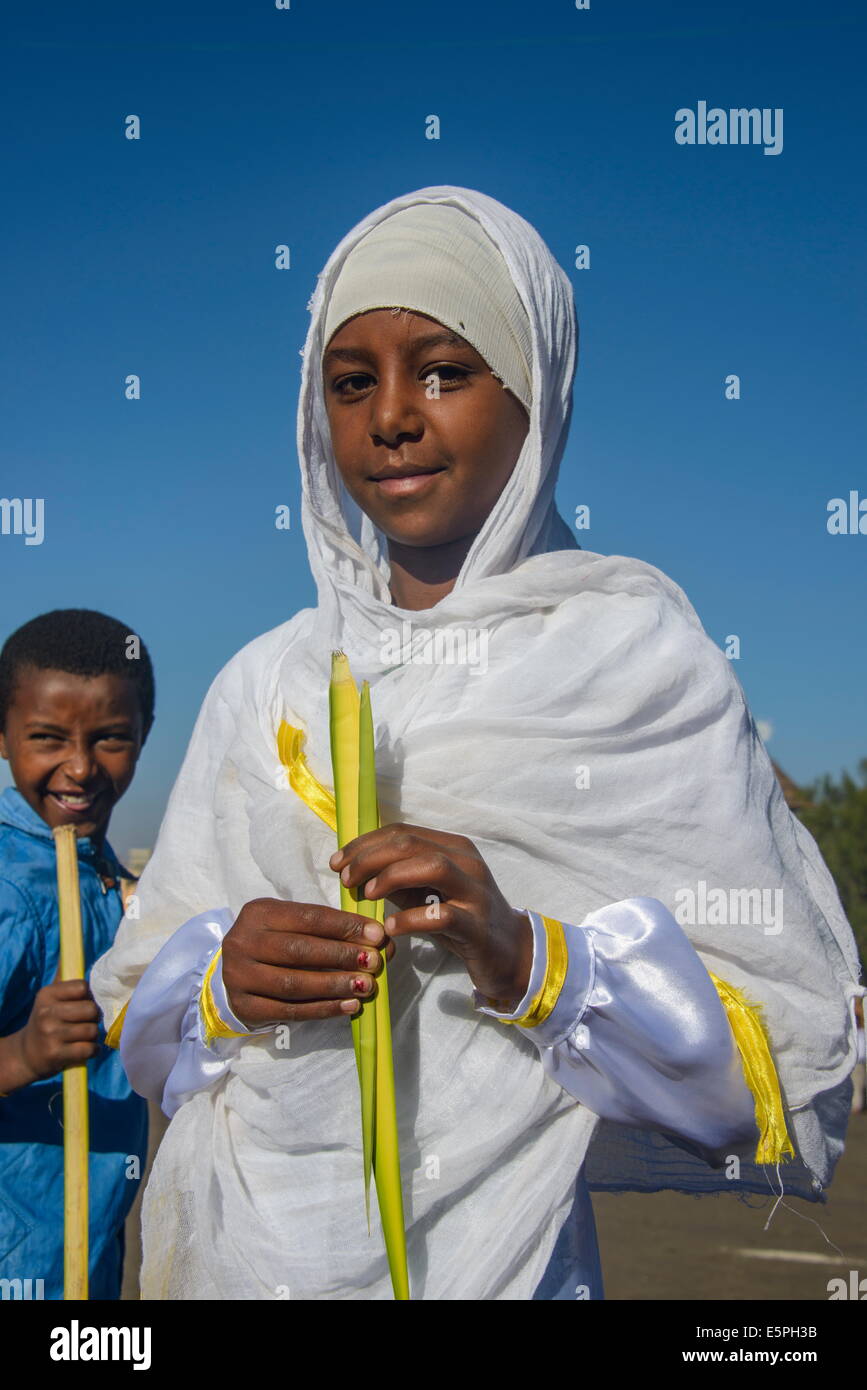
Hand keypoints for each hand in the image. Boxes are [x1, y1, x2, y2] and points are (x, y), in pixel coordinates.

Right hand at [0, 981, 100, 1093]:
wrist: (26, 1054)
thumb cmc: (47, 1021)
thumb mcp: (50, 999)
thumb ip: (63, 979)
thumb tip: (69, 951)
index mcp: (47, 994)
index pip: (83, 987)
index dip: (89, 997)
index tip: (82, 1004)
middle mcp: (46, 1013)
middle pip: (91, 1010)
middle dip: (93, 1018)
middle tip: (85, 1022)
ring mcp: (50, 1034)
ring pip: (92, 1031)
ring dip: (93, 1036)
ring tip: (82, 1037)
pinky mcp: (55, 1054)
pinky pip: (89, 1049)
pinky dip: (92, 1051)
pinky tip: (83, 1049)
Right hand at [221, 898, 394, 1028]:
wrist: (236, 974)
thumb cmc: (275, 944)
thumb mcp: (295, 926)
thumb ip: (333, 930)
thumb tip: (381, 941)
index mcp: (259, 913)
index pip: (308, 918)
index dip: (345, 926)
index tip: (377, 934)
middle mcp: (243, 942)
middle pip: (300, 950)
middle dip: (342, 956)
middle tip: (374, 962)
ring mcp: (239, 977)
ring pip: (294, 983)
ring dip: (335, 985)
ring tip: (365, 986)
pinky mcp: (245, 1007)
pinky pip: (290, 1010)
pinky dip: (324, 1009)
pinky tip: (349, 1006)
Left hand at [329, 823, 532, 1002]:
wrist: (508, 953)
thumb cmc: (461, 919)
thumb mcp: (426, 893)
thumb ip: (397, 879)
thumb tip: (355, 870)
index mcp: (453, 847)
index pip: (402, 832)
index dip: (365, 844)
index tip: (338, 862)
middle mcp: (466, 862)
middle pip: (411, 844)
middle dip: (369, 857)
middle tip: (345, 879)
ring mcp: (475, 892)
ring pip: (432, 866)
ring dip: (390, 877)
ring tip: (367, 894)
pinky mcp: (477, 925)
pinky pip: (441, 915)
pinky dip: (410, 918)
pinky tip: (391, 927)